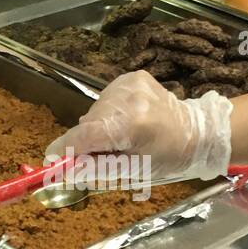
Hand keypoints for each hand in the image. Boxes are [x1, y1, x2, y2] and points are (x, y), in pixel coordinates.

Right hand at [44, 70, 233, 182]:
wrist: (196, 132)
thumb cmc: (167, 159)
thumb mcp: (133, 172)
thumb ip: (97, 169)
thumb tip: (65, 171)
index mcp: (132, 125)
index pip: (86, 136)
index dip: (65, 149)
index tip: (51, 161)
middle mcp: (129, 99)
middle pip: (89, 123)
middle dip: (88, 141)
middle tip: (103, 155)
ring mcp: (131, 84)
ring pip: (96, 110)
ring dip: (99, 126)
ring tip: (121, 137)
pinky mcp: (132, 76)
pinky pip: (106, 99)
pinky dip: (110, 112)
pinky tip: (127, 120)